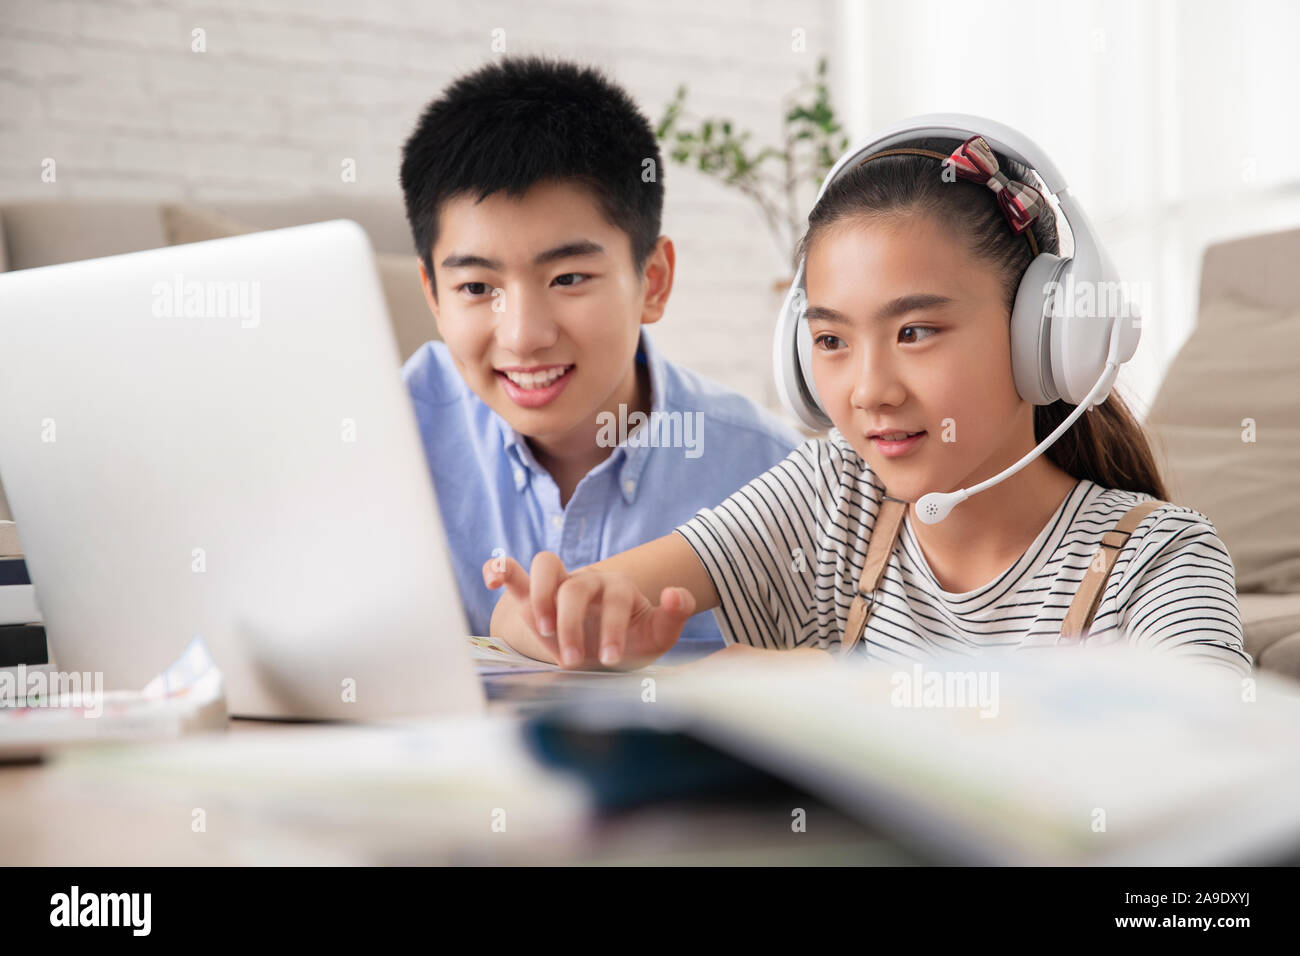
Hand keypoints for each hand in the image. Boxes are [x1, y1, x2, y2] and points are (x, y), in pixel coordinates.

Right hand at [483, 551, 695, 669]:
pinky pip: (514, 573)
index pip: (613, 599)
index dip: (611, 628)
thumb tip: (675, 593)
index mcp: (618, 588)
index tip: (611, 659)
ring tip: (543, 629)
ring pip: (546, 565)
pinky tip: (493, 580)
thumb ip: (673, 616)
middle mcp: (588, 578)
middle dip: (572, 625)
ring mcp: (559, 584)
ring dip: (541, 597)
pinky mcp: (533, 595)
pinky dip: (501, 570)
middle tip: (573, 659)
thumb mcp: (657, 636)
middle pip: (575, 586)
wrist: (604, 650)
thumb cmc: (631, 642)